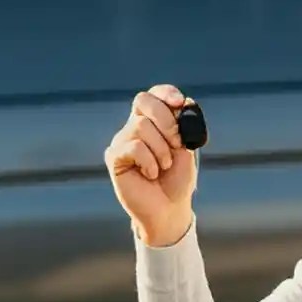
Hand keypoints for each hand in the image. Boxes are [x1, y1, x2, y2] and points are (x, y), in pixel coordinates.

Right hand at [105, 84, 197, 244]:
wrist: (168, 208)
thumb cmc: (177, 179)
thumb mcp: (187, 148)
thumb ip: (185, 125)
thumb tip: (185, 103)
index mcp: (154, 121)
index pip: (154, 95)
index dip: (166, 93)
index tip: (180, 102)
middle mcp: (135, 127)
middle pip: (143, 101)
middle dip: (166, 119)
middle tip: (178, 143)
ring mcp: (123, 141)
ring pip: (141, 126)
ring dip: (161, 148)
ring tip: (164, 166)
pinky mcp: (114, 157)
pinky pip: (133, 147)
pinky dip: (149, 161)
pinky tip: (151, 174)